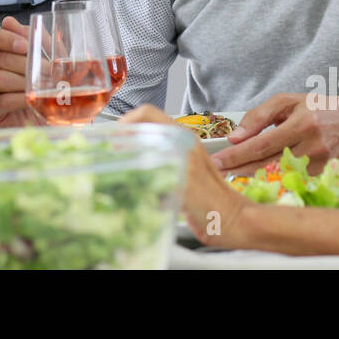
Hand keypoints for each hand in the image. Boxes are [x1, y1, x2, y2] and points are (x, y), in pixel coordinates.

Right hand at [0, 17, 40, 127]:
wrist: (51, 113)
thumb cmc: (49, 82)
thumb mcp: (51, 55)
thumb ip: (36, 37)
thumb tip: (14, 23)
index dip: (2, 37)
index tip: (24, 46)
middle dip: (26, 65)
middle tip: (48, 72)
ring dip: (24, 82)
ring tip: (42, 87)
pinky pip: (0, 100)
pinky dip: (19, 99)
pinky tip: (31, 99)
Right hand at [120, 105, 249, 247]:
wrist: (231, 223)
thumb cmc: (215, 204)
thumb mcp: (186, 180)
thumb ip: (163, 167)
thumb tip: (135, 160)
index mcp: (181, 137)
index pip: (146, 115)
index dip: (125, 123)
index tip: (110, 139)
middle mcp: (178, 145)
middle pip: (142, 130)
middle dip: (122, 140)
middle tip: (107, 156)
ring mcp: (177, 160)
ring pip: (144, 148)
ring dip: (128, 156)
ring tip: (114, 170)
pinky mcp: (175, 178)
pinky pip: (150, 168)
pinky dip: (137, 174)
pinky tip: (130, 187)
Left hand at [210, 93, 338, 175]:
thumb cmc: (322, 109)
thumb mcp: (290, 101)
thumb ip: (260, 115)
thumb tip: (236, 135)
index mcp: (299, 123)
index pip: (260, 143)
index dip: (236, 155)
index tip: (217, 161)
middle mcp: (310, 145)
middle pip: (267, 164)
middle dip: (238, 171)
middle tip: (217, 175)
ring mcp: (320, 164)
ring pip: (279, 177)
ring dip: (253, 181)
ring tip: (230, 182)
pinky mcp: (326, 176)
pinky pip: (295, 184)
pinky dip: (274, 186)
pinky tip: (257, 187)